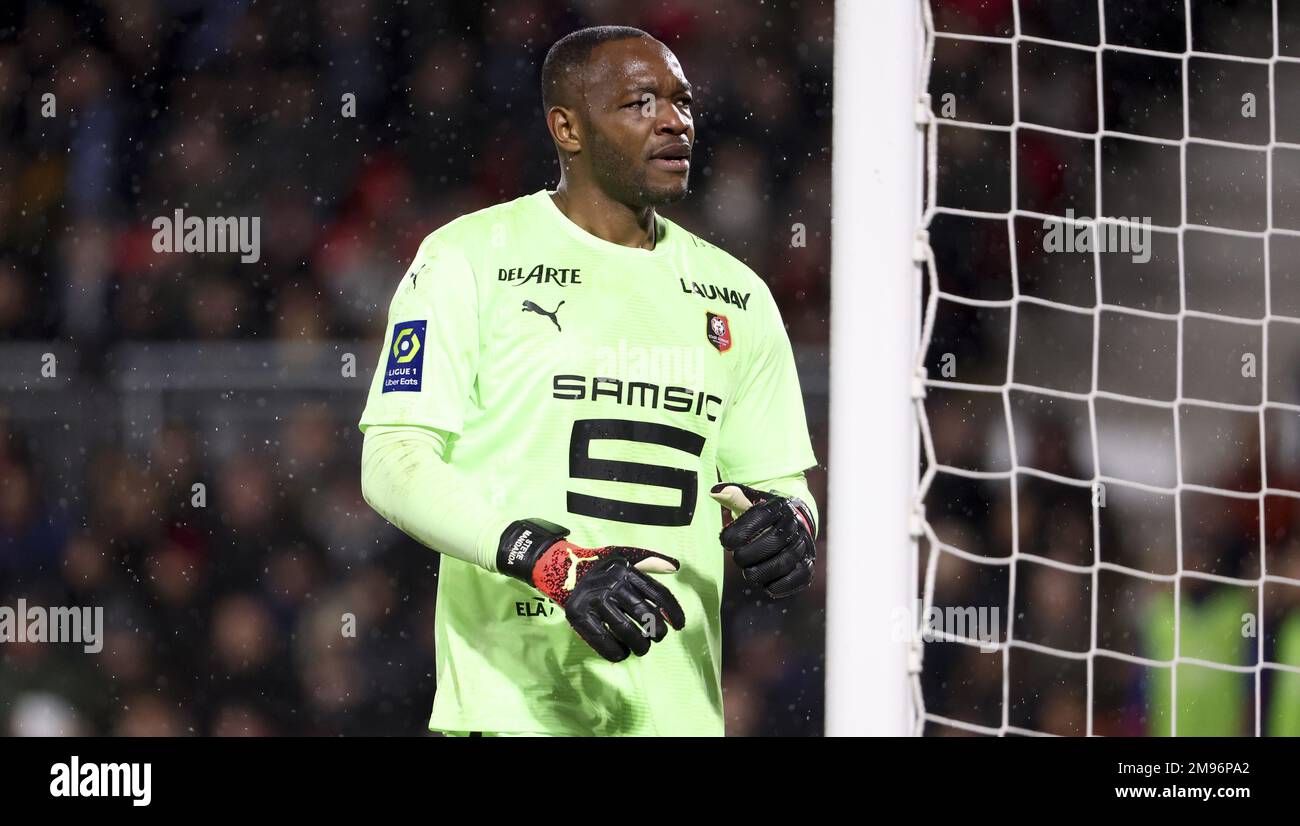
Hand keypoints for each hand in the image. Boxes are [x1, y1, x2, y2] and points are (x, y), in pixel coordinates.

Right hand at [496, 519, 685, 661]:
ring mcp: (594, 599)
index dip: (673, 612)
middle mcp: (611, 583)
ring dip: (639, 645)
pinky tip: (622, 653)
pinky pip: (603, 640)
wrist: (560, 568)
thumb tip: (675, 567)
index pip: (657, 593)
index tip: (680, 626)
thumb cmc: (598, 567)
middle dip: (656, 632)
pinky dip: (616, 651)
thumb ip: (649, 562)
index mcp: (626, 570)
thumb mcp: (622, 558)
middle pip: (645, 615)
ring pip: (627, 630)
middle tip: (656, 638)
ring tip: (642, 648)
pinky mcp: (578, 615)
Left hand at [710, 482, 815, 597]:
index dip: (740, 531)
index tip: (726, 542)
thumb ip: (732, 497)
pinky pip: (801, 576)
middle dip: (749, 554)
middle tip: (738, 558)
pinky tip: (768, 585)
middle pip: (774, 541)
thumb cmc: (763, 513)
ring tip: (750, 573)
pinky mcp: (808, 561)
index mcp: (778, 506)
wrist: (793, 520)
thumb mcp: (749, 500)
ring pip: (786, 561)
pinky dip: (783, 584)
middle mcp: (793, 523)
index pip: (760, 516)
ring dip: (763, 571)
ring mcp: (803, 543)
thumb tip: (714, 493)